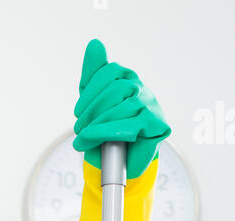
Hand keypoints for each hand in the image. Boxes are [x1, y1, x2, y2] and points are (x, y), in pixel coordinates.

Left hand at [72, 38, 170, 178]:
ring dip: (98, 126)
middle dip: (92, 111)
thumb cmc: (107, 131)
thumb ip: (93, 74)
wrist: (121, 163)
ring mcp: (151, 105)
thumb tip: (95, 43)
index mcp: (127, 78)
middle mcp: (141, 88)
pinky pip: (131, 126)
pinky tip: (97, 142)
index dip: (90, 92)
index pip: (110, 72)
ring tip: (82, 139)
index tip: (77, 112)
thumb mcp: (93, 102)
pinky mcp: (157, 125)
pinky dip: (110, 134)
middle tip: (78, 129)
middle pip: (116, 89)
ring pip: (123, 108)